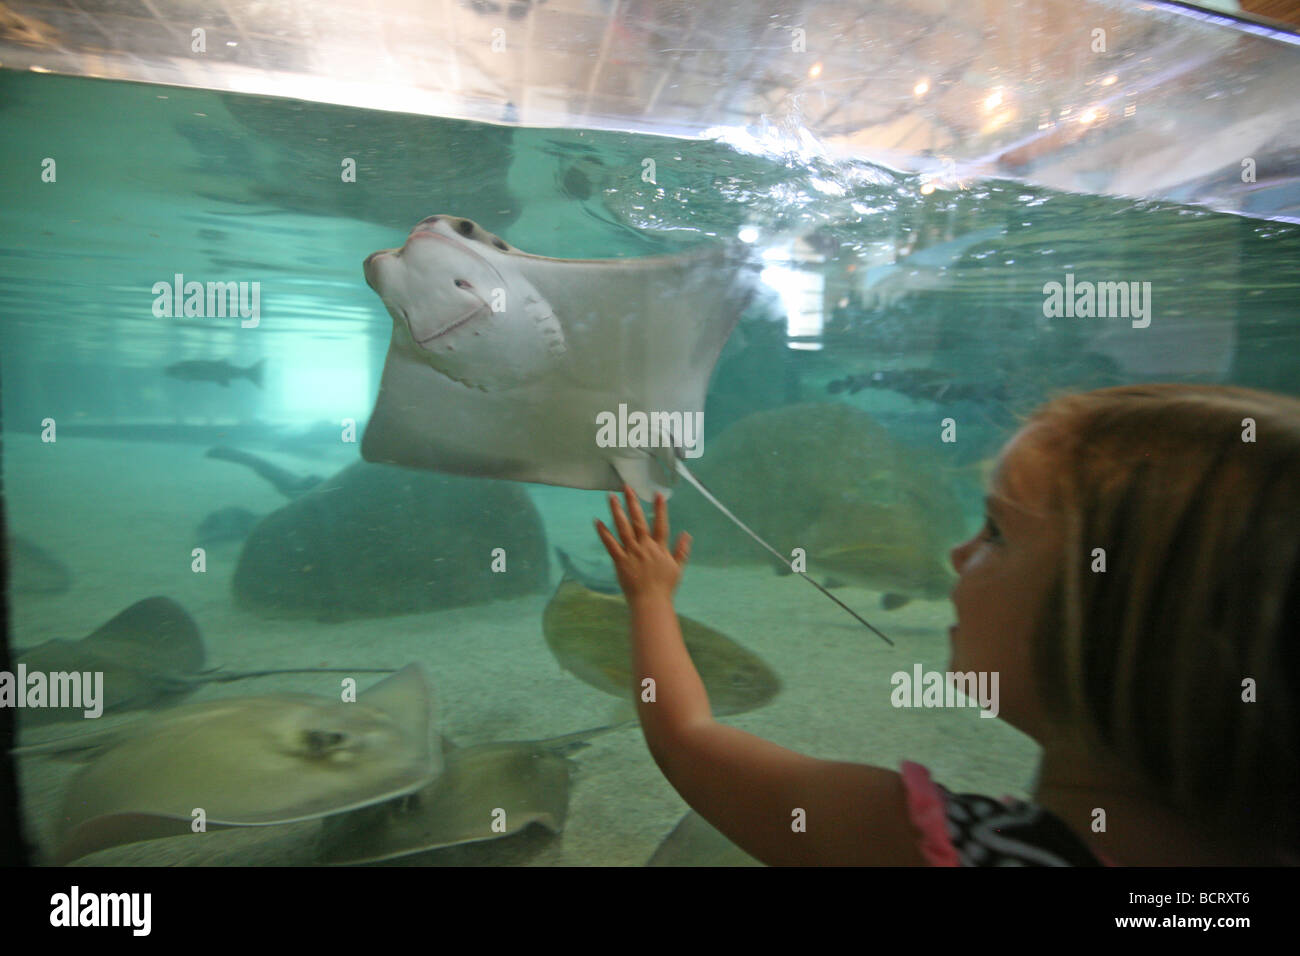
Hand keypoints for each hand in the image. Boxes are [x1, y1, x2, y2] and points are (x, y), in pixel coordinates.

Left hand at [594, 484, 690, 604]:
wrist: (650, 602)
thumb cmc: (664, 587)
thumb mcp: (677, 568)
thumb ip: (681, 550)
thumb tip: (686, 534)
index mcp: (660, 548)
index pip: (661, 525)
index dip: (660, 509)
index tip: (658, 494)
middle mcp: (645, 547)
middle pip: (639, 521)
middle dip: (633, 503)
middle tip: (626, 487)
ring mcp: (632, 553)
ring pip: (623, 528)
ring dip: (617, 511)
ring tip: (611, 497)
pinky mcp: (620, 561)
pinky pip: (611, 545)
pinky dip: (604, 533)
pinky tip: (597, 521)